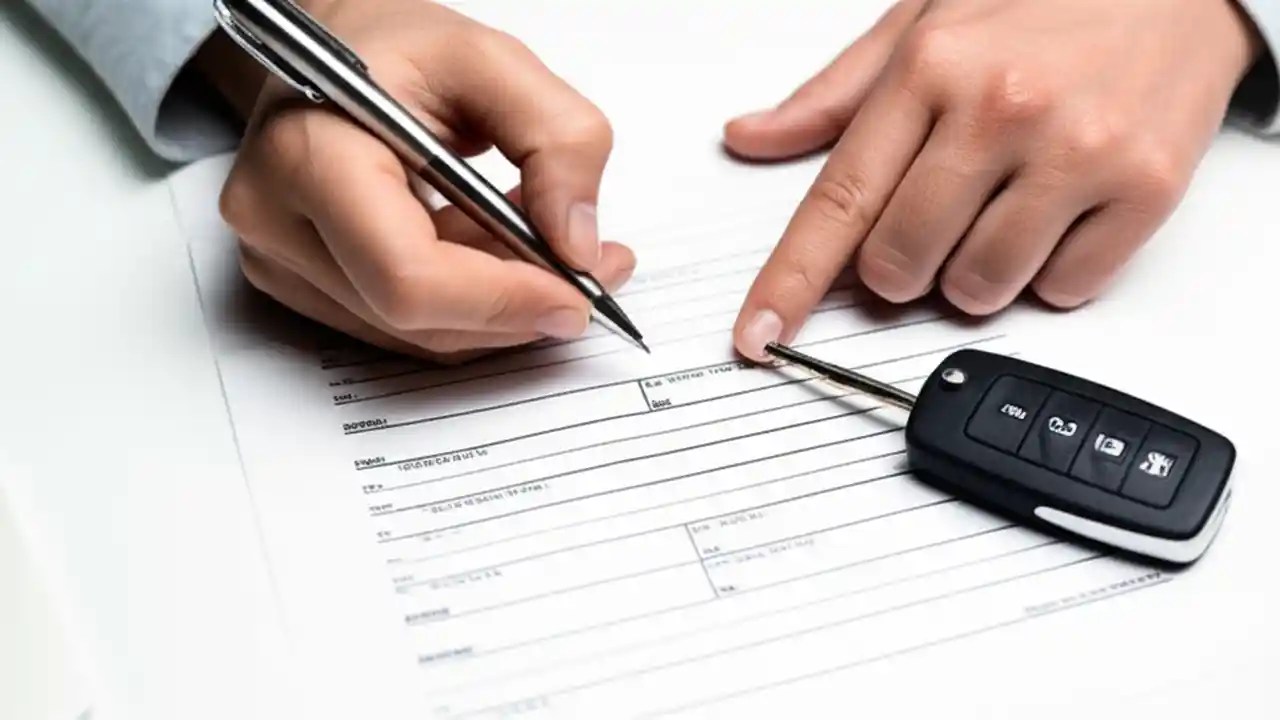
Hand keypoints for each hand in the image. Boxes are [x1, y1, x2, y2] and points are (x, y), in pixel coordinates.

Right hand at [201, 0, 634, 361]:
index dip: (501, 300)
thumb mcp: (492, 59)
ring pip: (417, 333)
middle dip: (517, 307)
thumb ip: (558, 138)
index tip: (576, 294)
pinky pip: (403, 326)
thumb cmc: (394, 48)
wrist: (332, 52)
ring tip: (555, 254)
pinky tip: (504, 258)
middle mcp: (276, 221)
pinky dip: (468, 305)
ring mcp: (281, 262)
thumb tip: (577, 245)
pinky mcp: (303, 285)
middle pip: (417, 317)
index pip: (407, 275)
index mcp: (308, 155)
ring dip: (499, 309)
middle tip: (594, 276)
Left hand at [726, 0, 1262, 360]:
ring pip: (978, 289)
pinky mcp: (1144, 189)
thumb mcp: (925, 21)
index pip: (839, 199)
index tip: (760, 332)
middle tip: (933, 218)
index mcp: (932, 67)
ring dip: (975, 274)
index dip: (792, 280)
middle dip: (901, 266)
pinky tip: (1059, 212)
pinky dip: (1049, 273)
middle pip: (901, 264)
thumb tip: (751, 139)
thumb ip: (835, 96)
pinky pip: (1062, 291)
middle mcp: (1000, 110)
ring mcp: (1075, 152)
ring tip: (1003, 207)